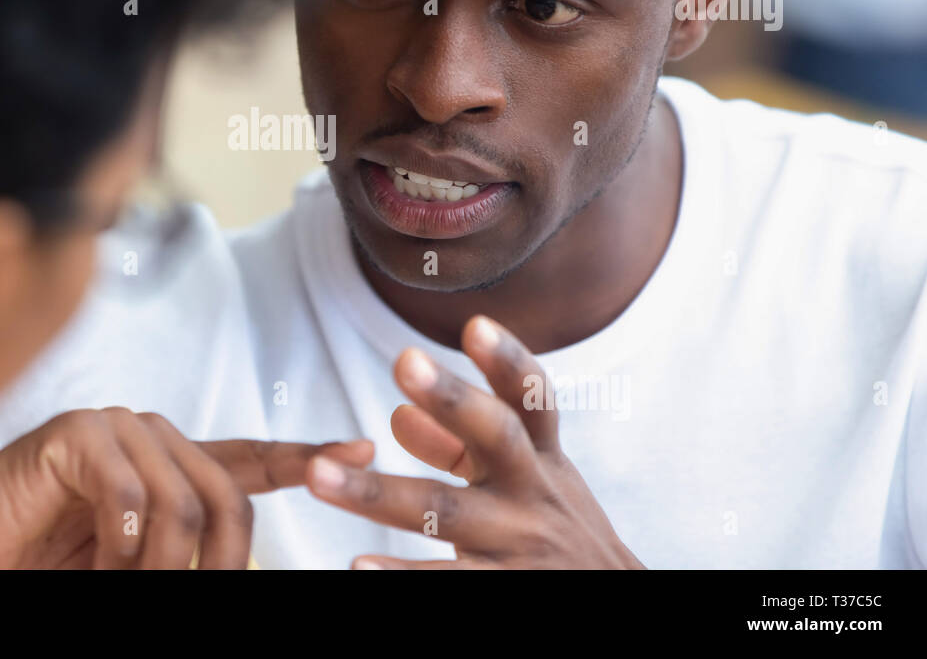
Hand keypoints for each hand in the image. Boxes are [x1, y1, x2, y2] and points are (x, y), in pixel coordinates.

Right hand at [0, 408, 373, 568]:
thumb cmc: (42, 563)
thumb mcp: (133, 566)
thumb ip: (183, 557)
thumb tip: (234, 571)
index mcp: (170, 465)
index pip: (249, 459)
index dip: (305, 456)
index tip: (361, 451)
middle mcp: (151, 437)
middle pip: (227, 495)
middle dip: (221, 563)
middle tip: (199, 596)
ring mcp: (115, 429)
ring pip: (184, 502)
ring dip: (163, 570)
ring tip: (127, 588)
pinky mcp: (77, 433)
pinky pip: (132, 496)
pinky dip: (122, 549)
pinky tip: (99, 567)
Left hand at [304, 316, 642, 568]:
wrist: (608, 602)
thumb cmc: (549, 526)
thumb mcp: (523, 478)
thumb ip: (460, 445)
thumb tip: (398, 416)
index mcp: (541, 455)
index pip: (531, 399)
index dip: (508, 361)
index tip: (476, 325)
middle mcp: (532, 492)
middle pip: (496, 437)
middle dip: (451, 398)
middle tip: (403, 358)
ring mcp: (518, 545)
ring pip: (443, 514)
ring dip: (376, 493)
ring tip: (318, 475)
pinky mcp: (502, 591)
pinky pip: (447, 581)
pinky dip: (400, 575)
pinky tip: (358, 566)